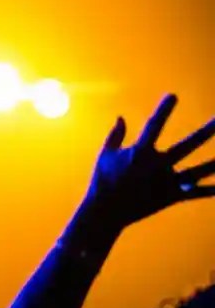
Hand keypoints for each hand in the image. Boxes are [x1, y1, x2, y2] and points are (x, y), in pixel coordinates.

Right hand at [80, 94, 214, 233]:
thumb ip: (115, 135)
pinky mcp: (170, 197)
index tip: (173, 95)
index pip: (154, 125)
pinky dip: (211, 190)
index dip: (164, 110)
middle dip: (206, 132)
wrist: (105, 211)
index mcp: (139, 152)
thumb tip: (121, 117)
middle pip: (188, 145)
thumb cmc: (102, 180)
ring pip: (198, 171)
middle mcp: (157, 165)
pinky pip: (195, 193)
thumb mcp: (105, 155)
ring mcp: (166, 182)